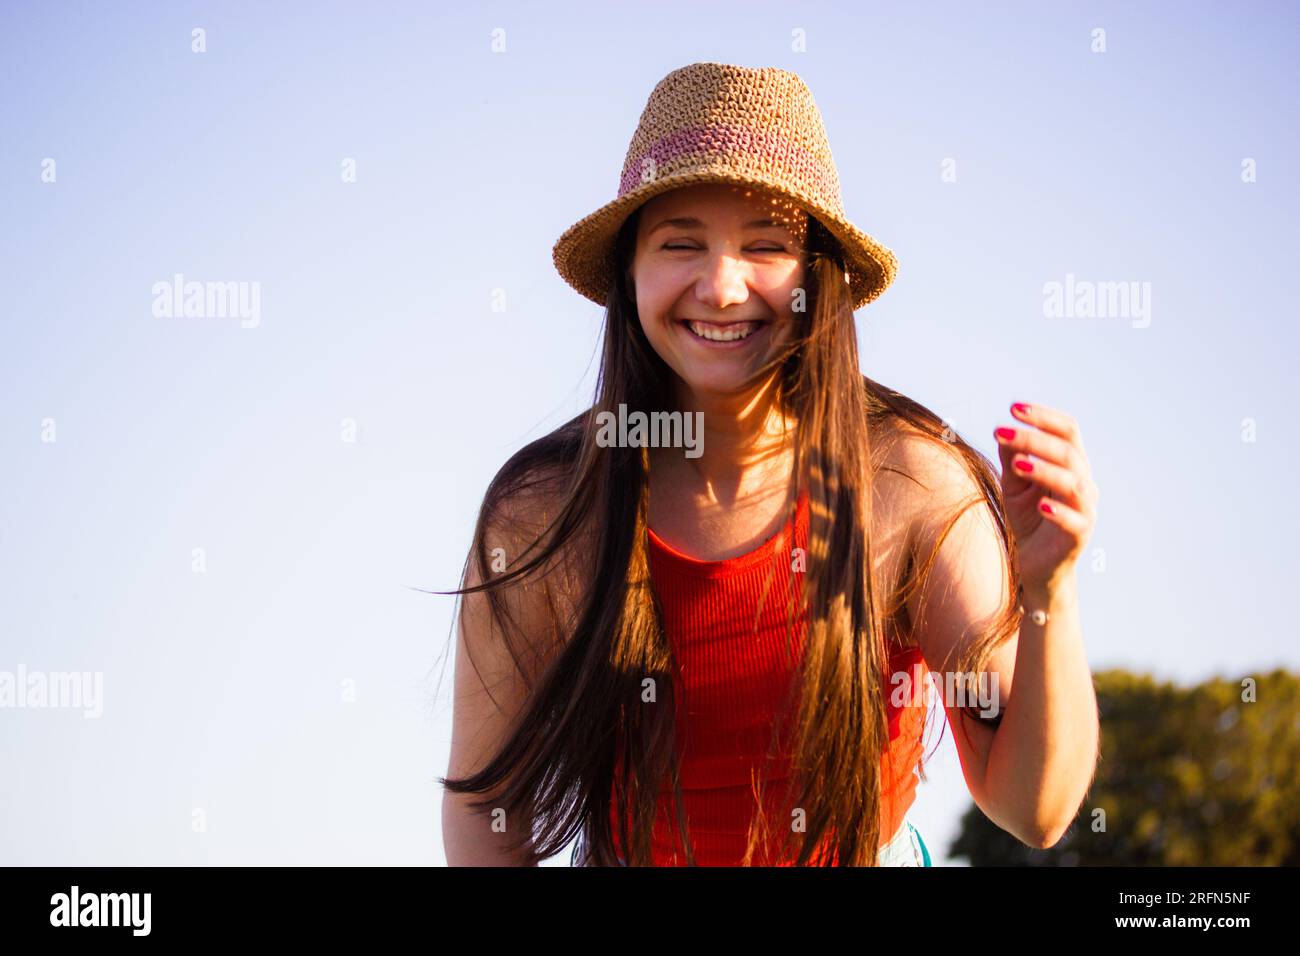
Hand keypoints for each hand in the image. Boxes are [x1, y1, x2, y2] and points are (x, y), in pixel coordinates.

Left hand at [992, 401, 1098, 596]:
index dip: (1043, 417)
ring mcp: (1085, 509)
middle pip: (1068, 452)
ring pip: (1073, 483)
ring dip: (1045, 470)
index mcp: (1072, 465)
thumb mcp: (1014, 484)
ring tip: (1016, 464)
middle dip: (1033, 439)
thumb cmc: (1027, 517)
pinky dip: (1059, 511)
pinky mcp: (1080, 536)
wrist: (1033, 563)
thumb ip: (1011, 458)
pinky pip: (1075, 521)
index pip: (1067, 431)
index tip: (1013, 408)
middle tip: (1000, 432)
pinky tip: (1040, 505)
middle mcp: (1084, 482)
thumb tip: (1001, 430)